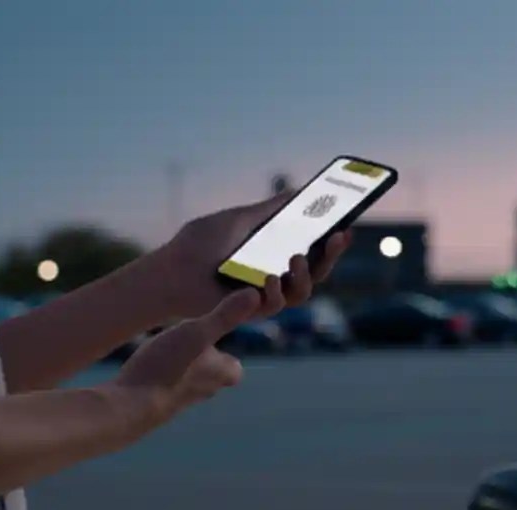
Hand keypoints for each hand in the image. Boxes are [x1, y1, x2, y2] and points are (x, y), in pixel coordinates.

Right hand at [112, 288, 260, 426]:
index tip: (213, 335)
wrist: (132, 405)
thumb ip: (225, 315)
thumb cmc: (170, 366)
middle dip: (203, 359)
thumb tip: (256, 294)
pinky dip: (160, 374)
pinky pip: (164, 385)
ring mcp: (180, 400)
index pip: (233, 365)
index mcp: (222, 374)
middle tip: (188, 338)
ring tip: (165, 347)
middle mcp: (206, 390)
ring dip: (180, 366)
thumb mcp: (198, 332)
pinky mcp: (157, 404)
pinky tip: (146, 364)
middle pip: (211, 373)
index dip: (225, 352)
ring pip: (187, 379)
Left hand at [154, 192, 352, 320]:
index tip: (346, 226)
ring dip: (306, 275)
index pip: (313, 251)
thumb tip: (298, 191)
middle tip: (339, 236)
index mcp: (275, 255)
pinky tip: (269, 276)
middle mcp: (276, 277)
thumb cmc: (199, 244)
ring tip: (298, 256)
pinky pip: (274, 305)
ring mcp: (265, 296)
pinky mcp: (251, 311)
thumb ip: (269, 209)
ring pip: (303, 292)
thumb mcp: (240, 218)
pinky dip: (274, 291)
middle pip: (316, 271)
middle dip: (331, 255)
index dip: (332, 242)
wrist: (170, 270)